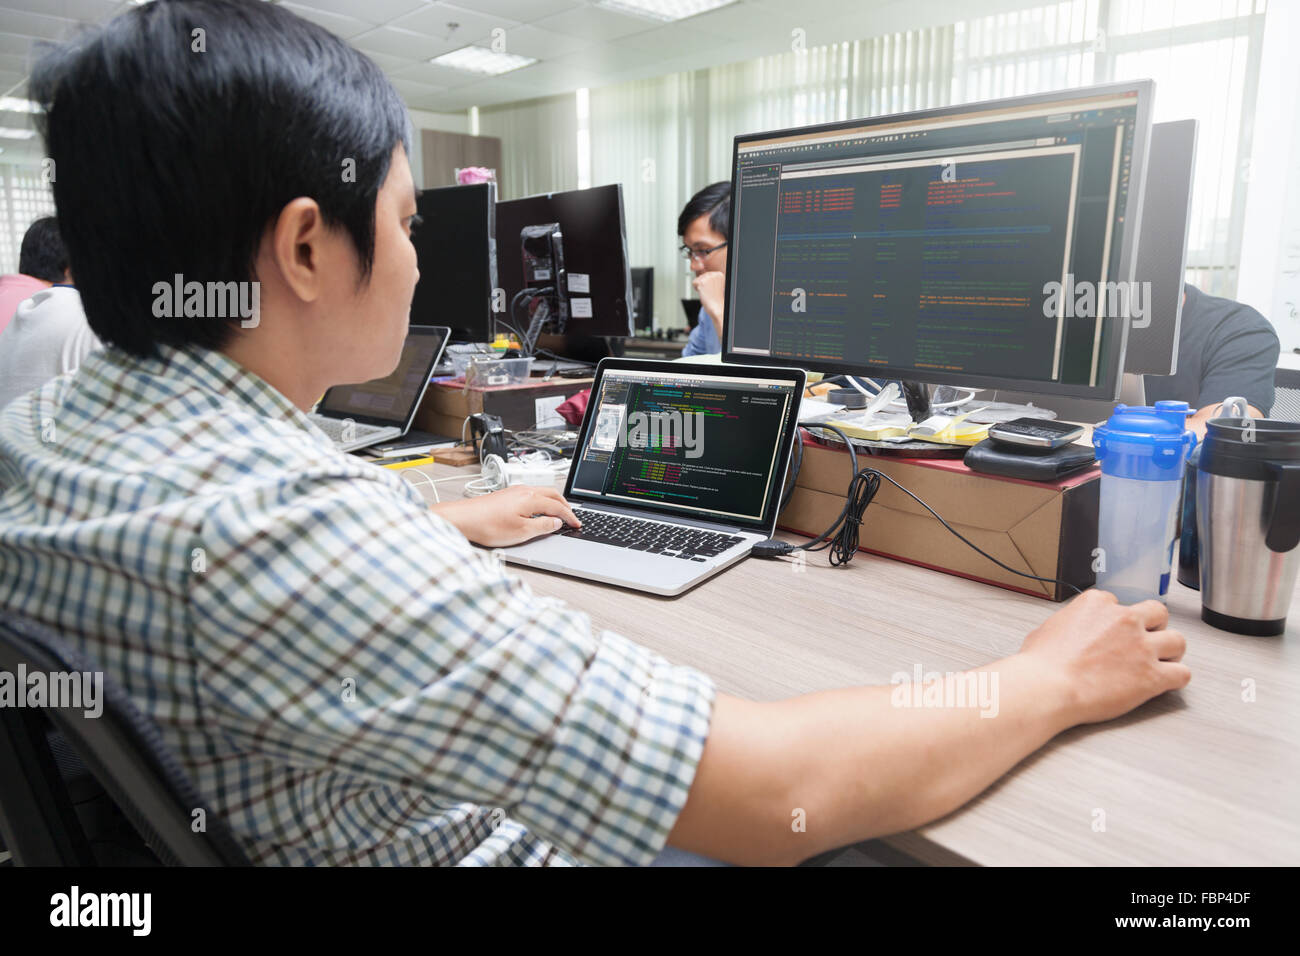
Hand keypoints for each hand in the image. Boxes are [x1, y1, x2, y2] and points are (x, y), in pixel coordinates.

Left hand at [433, 484, 580, 547]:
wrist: (463, 519)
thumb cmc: (488, 526)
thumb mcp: (521, 532)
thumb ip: (542, 527)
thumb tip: (555, 523)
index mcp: (531, 498)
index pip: (558, 506)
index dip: (570, 516)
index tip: (577, 524)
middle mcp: (524, 490)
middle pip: (552, 494)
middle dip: (565, 505)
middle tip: (571, 516)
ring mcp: (514, 491)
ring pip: (541, 492)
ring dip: (553, 501)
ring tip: (558, 513)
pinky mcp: (506, 494)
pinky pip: (531, 494)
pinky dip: (541, 500)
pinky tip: (537, 510)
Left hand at [692, 271, 725, 335]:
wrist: (717, 307)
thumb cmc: (715, 299)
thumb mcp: (714, 285)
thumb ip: (710, 278)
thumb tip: (699, 270)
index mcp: (719, 274)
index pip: (706, 275)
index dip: (707, 284)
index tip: (713, 290)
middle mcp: (714, 274)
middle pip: (701, 276)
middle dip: (703, 285)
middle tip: (709, 292)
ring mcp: (708, 277)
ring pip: (697, 279)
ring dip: (700, 287)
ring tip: (707, 293)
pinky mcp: (702, 282)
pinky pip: (694, 283)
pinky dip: (696, 289)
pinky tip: (703, 293)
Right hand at [1017, 589, 1189, 725]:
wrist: (1047, 687)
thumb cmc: (1041, 663)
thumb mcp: (1048, 628)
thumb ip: (1069, 623)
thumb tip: (1069, 632)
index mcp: (1097, 604)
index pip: (1119, 604)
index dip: (1116, 621)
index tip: (1112, 634)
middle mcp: (1124, 619)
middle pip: (1158, 613)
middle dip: (1154, 627)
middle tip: (1144, 643)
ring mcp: (1141, 647)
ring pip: (1178, 641)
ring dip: (1171, 652)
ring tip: (1161, 663)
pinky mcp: (1153, 675)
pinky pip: (1183, 673)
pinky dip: (1176, 679)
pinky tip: (1165, 684)